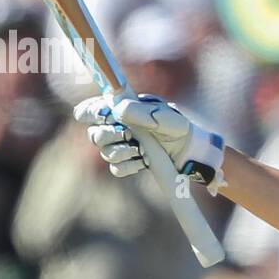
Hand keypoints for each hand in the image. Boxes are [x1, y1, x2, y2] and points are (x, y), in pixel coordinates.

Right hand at [73, 94, 225, 190]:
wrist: (190, 150)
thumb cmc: (177, 127)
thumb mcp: (165, 116)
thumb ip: (143, 111)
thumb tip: (118, 110)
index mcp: (119, 109)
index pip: (89, 110)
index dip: (90, 113)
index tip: (106, 117)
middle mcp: (115, 127)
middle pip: (93, 134)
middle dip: (108, 135)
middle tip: (127, 135)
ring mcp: (120, 147)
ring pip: (105, 152)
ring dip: (121, 152)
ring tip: (141, 150)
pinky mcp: (128, 163)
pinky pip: (116, 169)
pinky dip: (129, 166)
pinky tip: (144, 161)